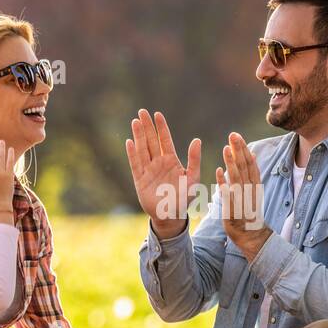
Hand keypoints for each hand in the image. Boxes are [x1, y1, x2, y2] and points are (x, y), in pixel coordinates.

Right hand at [126, 109, 200, 239]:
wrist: (172, 216)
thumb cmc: (184, 198)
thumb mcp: (193, 178)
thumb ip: (194, 159)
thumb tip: (197, 139)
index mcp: (171, 161)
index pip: (165, 140)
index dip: (161, 127)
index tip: (158, 114)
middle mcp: (158, 163)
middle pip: (151, 141)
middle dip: (147, 126)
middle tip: (142, 111)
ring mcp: (148, 170)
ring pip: (142, 149)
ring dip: (138, 135)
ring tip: (135, 121)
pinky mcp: (140, 180)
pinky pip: (135, 164)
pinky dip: (132, 153)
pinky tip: (129, 142)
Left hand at [216, 132, 270, 259]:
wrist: (251, 234)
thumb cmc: (249, 210)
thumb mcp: (253, 188)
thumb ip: (251, 172)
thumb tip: (253, 154)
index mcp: (254, 183)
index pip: (250, 162)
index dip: (244, 149)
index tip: (237, 136)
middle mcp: (250, 189)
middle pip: (244, 166)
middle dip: (238, 150)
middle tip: (232, 135)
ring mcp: (243, 198)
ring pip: (237, 177)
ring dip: (231, 163)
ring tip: (225, 149)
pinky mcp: (234, 208)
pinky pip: (228, 194)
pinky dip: (224, 182)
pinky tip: (218, 172)